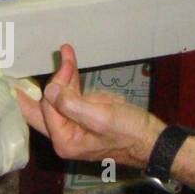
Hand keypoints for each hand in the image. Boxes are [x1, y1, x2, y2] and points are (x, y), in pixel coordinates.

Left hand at [16, 43, 162, 169]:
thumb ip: (71, 105)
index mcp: (64, 141)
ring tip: (68, 53)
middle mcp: (63, 138)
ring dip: (65, 78)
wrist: (151, 139)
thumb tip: (48, 90)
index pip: (47, 108)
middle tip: (48, 59)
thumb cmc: (129, 132)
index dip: (56, 84)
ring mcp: (72, 129)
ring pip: (58, 99)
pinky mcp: (82, 121)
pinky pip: (71, 100)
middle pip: (43, 107)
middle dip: (48, 81)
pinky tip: (74, 69)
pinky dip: (74, 85)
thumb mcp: (100, 117)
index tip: (68, 64)